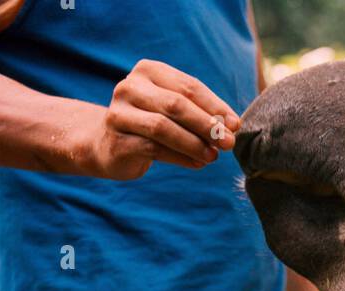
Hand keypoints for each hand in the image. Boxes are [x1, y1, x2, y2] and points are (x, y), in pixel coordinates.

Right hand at [73, 59, 237, 178]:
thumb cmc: (150, 124)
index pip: (189, 86)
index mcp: (148, 71)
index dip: (215, 106)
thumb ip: (199, 113)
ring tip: (213, 157)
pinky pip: (154, 149)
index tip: (235, 126)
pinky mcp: (117, 140)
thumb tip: (232, 125)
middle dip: (207, 125)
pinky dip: (180, 158)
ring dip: (194, 144)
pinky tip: (197, 164)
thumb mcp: (173, 111)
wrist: (108, 144)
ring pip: (163, 127)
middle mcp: (130, 87)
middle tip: (228, 143)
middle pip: (176, 104)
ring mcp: (120, 113)